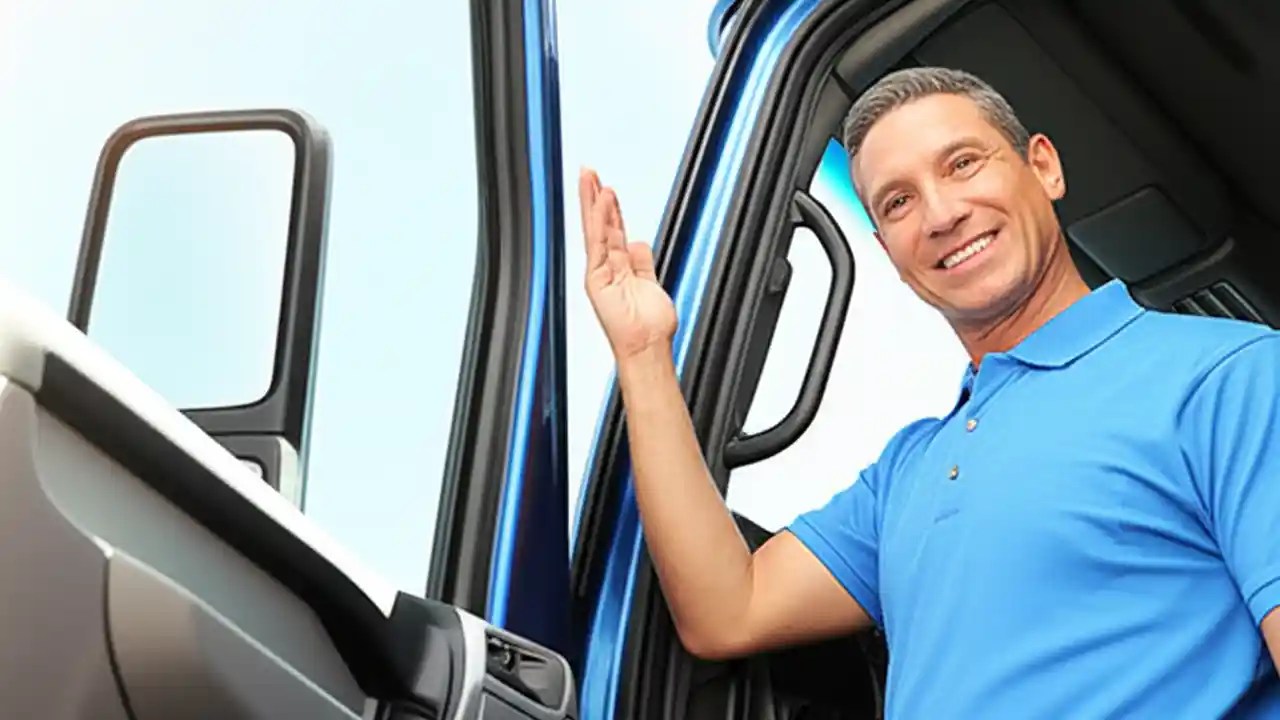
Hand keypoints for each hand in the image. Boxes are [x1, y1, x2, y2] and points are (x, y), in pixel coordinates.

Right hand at [579, 167, 677, 360]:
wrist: (647, 347)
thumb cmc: (649, 325)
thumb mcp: (650, 283)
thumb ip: (643, 262)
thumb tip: (639, 242)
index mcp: (619, 267)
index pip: (611, 230)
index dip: (608, 207)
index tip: (604, 186)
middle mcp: (607, 268)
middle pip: (598, 225)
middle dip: (593, 197)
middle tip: (588, 172)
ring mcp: (600, 273)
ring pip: (595, 230)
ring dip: (594, 203)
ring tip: (591, 178)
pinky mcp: (597, 280)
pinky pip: (597, 245)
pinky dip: (598, 223)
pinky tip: (599, 204)